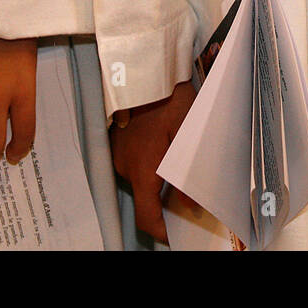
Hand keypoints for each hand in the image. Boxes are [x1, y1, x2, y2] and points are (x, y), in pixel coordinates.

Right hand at [110, 80, 195, 241]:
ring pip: (140, 180)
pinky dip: (149, 165)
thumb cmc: (170, 99)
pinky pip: (134, 164)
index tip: (175, 235)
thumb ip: (187, 175)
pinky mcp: (117, 143)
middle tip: (189, 199)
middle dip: (165, 203)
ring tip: (180, 166)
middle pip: (145, 198)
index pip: (147, 216)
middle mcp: (126, 167)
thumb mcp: (187, 134)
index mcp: (143, 169)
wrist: (147, 71)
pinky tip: (164, 149)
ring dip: (157, 180)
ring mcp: (118, 154)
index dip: (161, 231)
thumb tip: (191, 206)